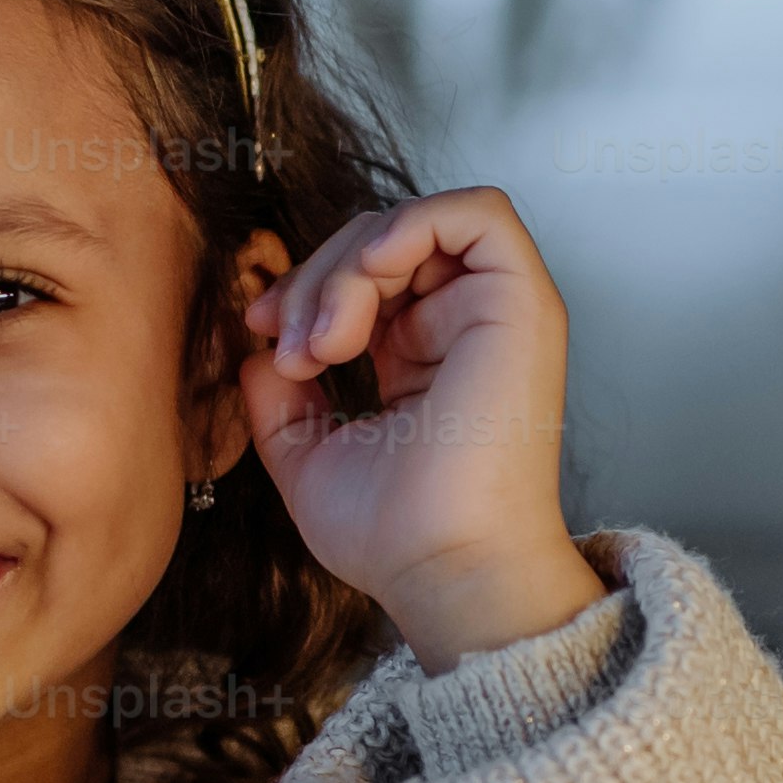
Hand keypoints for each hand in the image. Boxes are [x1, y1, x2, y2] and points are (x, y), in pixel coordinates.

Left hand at [242, 187, 607, 671]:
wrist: (443, 569)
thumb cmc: (392, 535)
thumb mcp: (308, 455)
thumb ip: (280, 399)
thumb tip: (259, 351)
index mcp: (420, 357)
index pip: (361, 277)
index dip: (303, 286)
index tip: (261, 330)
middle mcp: (461, 328)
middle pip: (378, 243)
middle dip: (314, 276)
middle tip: (290, 345)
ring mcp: (496, 313)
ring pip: (412, 225)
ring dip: (348, 263)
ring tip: (324, 340)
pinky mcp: (523, 304)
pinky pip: (480, 213)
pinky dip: (414, 222)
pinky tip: (371, 269)